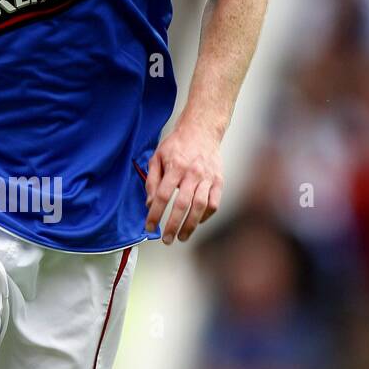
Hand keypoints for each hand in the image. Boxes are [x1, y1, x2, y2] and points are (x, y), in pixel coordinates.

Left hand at [143, 119, 222, 242]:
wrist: (202, 129)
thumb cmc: (177, 144)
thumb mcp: (157, 157)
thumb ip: (152, 180)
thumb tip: (149, 203)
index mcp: (175, 166)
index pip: (162, 195)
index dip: (155, 213)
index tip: (149, 227)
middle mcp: (193, 173)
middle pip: (182, 204)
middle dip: (173, 225)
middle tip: (166, 239)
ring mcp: (208, 177)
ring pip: (200, 206)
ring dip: (191, 225)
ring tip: (182, 237)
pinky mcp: (219, 180)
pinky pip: (214, 203)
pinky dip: (206, 216)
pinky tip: (197, 222)